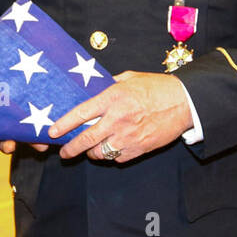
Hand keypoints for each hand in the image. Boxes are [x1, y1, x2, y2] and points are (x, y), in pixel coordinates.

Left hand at [51, 71, 191, 162]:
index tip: (52, 132)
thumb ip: (109, 85)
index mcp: (113, 98)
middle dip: (71, 149)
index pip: (81, 114)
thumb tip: (93, 90)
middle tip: (64, 152)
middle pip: (86, 140)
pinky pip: (117, 158)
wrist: (185, 102)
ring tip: (91, 149)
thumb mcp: (130, 78)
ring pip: (100, 153)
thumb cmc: (157, 87)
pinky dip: (112, 155)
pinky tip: (113, 147)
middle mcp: (117, 119)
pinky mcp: (139, 149)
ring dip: (92, 153)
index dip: (63, 125)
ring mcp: (128, 136)